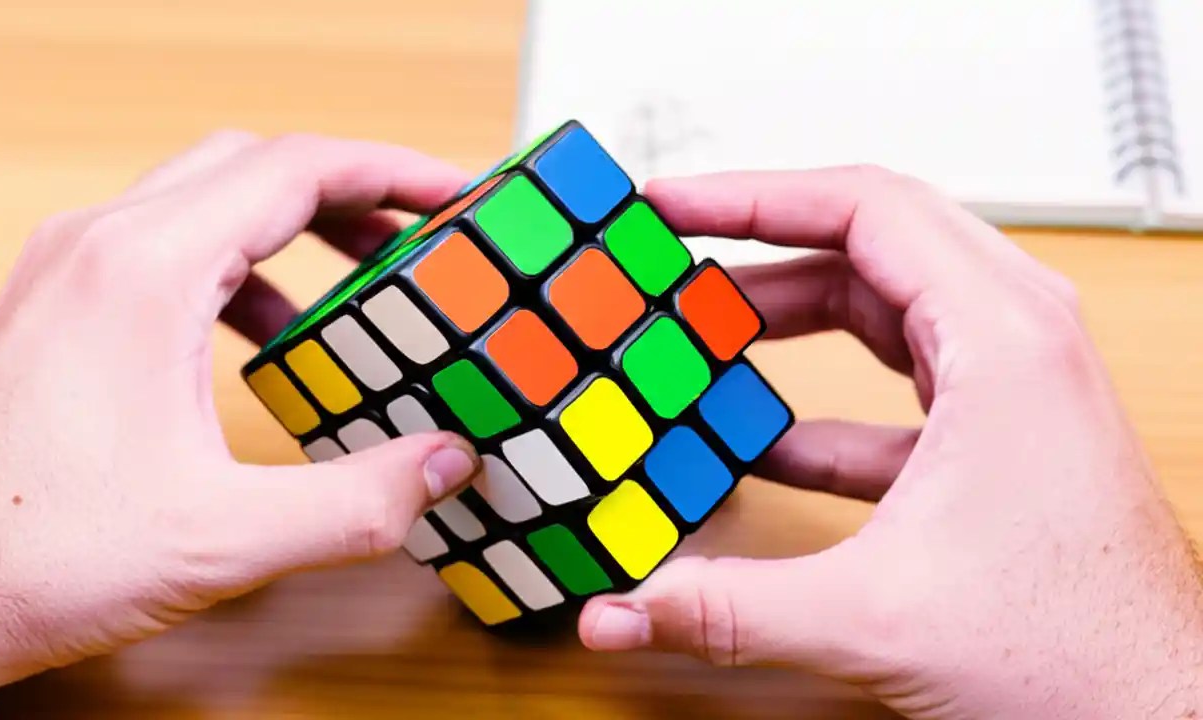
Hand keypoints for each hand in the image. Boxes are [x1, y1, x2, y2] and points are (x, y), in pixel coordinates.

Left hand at [0, 132, 481, 714]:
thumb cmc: (27, 555)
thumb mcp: (223, 537)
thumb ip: (357, 502)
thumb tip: (444, 465)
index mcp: (143, 271)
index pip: (296, 169)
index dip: (391, 170)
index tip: (450, 190)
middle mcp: (97, 246)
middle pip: (252, 165)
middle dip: (349, 191)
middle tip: (415, 231)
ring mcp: (66, 270)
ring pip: (204, 199)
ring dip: (290, 229)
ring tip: (356, 283)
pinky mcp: (54, 305)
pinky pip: (164, 247)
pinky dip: (234, 269)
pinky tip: (263, 337)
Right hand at [577, 167, 1202, 718]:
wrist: (1156, 712)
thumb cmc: (1079, 648)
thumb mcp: (873, 616)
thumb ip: (728, 608)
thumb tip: (622, 611)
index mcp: (1001, 341)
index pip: (863, 207)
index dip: (754, 195)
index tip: (677, 206)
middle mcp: (1016, 340)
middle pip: (867, 242)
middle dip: (762, 244)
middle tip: (679, 257)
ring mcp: (1011, 384)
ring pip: (882, 305)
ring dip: (790, 315)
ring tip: (706, 336)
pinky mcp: (997, 432)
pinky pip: (895, 379)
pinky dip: (823, 395)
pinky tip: (763, 436)